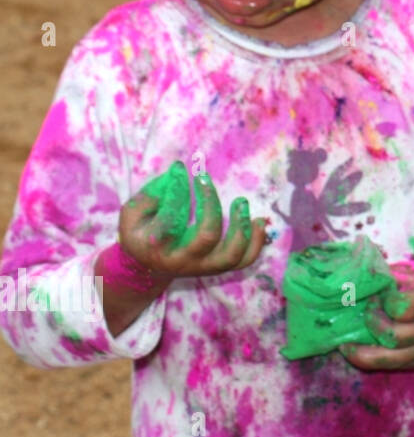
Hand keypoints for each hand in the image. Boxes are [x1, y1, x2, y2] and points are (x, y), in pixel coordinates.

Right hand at [117, 161, 268, 279]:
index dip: (178, 190)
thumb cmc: (141, 230)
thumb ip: (151, 194)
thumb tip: (178, 171)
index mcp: (156, 247)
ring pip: (231, 255)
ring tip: (241, 201)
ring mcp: (203, 267)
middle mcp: (182, 261)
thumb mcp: (133, 213)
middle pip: (207, 237)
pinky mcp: (218, 267)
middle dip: (212, 205)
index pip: (172, 218)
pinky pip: (244, 260)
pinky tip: (258, 220)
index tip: (181, 169)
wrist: (148, 265)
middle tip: (205, 179)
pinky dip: (256, 242)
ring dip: (242, 227)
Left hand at [339, 263, 413, 371]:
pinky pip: (389, 366)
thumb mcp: (412, 273)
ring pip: (386, 359)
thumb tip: (354, 282)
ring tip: (344, 344)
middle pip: (391, 336)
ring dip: (360, 352)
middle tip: (365, 314)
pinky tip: (357, 349)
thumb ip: (387, 277)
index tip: (378, 296)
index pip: (399, 308)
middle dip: (371, 324)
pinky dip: (369, 359)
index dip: (382, 302)